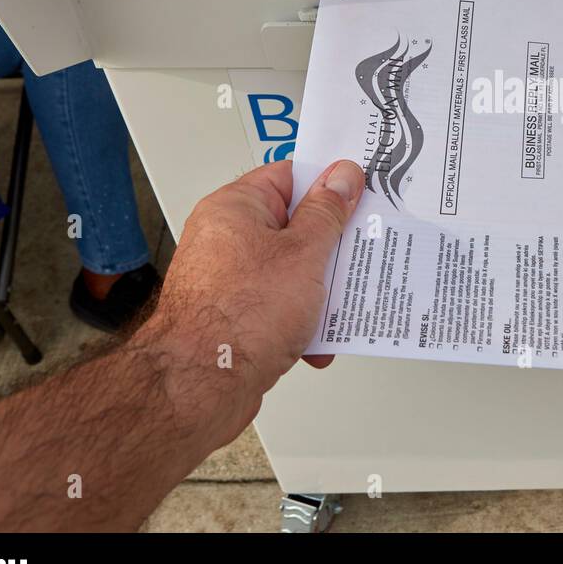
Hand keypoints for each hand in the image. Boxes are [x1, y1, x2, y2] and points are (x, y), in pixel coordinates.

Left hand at [139, 159, 362, 449]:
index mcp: (236, 208)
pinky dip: (302, 322)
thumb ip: (327, 212)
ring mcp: (229, 279)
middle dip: (331, 247)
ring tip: (342, 305)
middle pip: (294, 227)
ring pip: (291, 271)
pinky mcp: (234, 316)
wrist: (200, 387)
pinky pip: (279, 306)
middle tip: (362, 252)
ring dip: (321, 291)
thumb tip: (341, 176)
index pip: (288, 176)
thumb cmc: (239, 316)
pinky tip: (317, 343)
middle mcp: (227, 238)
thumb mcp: (304, 253)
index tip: (361, 193)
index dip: (327, 183)